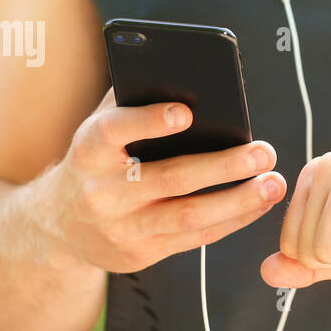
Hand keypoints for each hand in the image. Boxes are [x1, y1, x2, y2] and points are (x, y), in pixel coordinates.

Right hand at [34, 89, 286, 272]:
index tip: (185, 113)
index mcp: (88, 151)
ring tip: (273, 183)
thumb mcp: (97, 130)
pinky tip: (259, 203)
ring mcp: (122, 228)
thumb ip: (132, 101)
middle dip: (223, 166)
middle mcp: (102, 192)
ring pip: (188, 216)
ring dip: (238, 200)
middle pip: (169, 179)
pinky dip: (232, 220)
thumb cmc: (95, 161)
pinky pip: (195, 238)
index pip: (114, 132)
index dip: (147, 122)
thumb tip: (186, 76)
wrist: (56, 226)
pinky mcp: (141, 254)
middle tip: (264, 152)